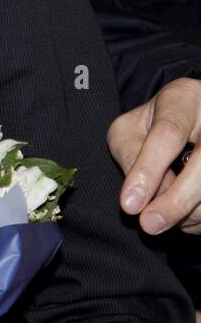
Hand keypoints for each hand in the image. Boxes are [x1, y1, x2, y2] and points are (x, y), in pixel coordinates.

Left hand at [108, 78, 200, 233]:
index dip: (149, 170)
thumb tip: (145, 195)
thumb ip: (131, 156)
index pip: (169, 132)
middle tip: (150, 224)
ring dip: (191, 213)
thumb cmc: (155, 125)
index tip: (130, 205)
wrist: (192, 119)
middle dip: (176, 200)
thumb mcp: (131, 129)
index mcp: (183, 98)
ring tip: (165, 216)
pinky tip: (187, 216)